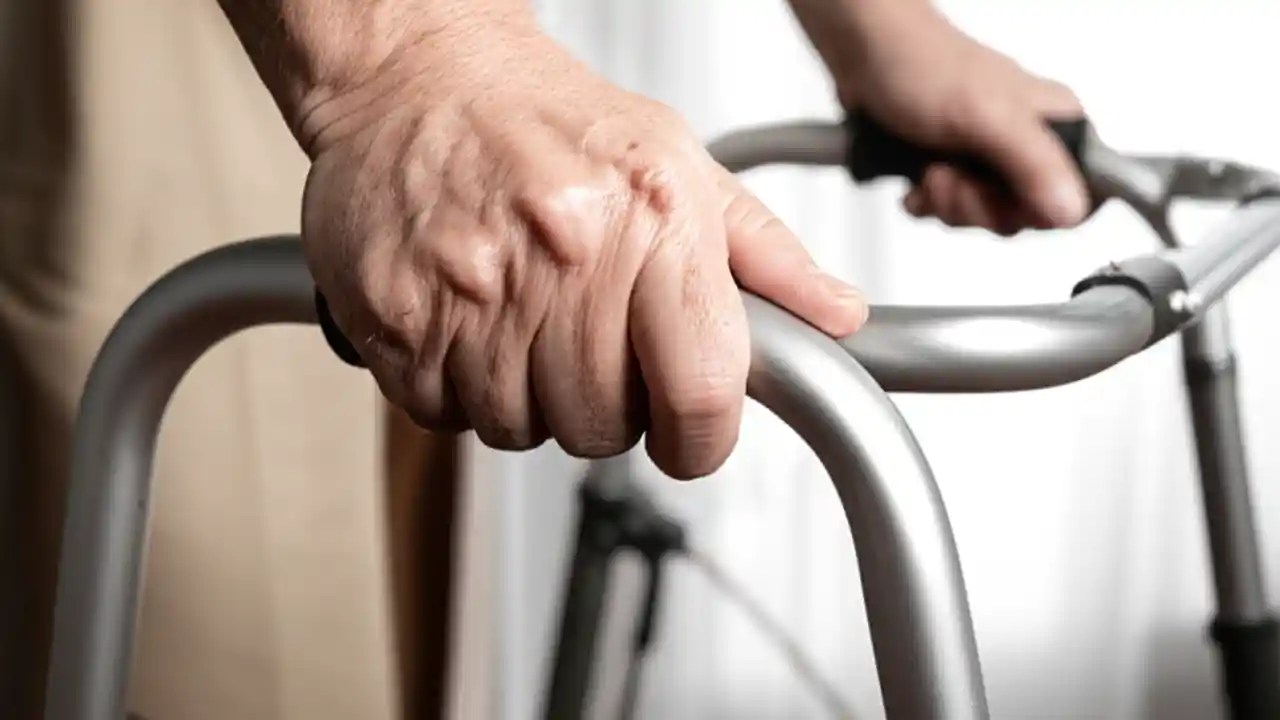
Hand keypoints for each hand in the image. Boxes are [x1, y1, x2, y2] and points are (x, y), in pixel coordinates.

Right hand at [300, 25, 868, 478]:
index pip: (700, 390)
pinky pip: (445, 412)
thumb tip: (837, 316)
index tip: (693, 438)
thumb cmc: (547, 115)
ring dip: (532, 398)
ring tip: (526, 320)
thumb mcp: (678, 161)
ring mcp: (469, 291)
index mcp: (647, 218)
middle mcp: (560, 256)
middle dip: (609, 407)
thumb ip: (765, 252)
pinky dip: (462, 387)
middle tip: (591, 345)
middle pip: (604, 426)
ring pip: (522, 427)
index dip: (703, 440)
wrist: (416, 70)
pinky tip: (472, 323)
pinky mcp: (392, 317)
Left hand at [823, 8, 1089, 234]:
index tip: (1005, 198)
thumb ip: (1031, 163)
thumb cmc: (921, 64)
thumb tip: (1070, 208)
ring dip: (948, 203)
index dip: (1041, 211)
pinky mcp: (951, 164)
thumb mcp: (985, 117)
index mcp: (1055, 124)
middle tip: (952, 175)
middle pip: (1024, 214)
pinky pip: (949, 209)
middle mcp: (1027, 141)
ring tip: (930, 170)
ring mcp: (987, 155)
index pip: (1081, 194)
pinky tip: (914, 180)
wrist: (863, 51)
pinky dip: (927, 202)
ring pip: (983, 215)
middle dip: (979, 206)